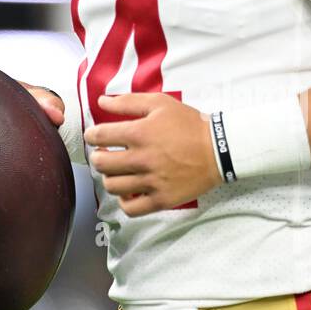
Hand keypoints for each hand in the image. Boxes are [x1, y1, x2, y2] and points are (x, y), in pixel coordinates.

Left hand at [84, 91, 221, 216]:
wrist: (219, 149)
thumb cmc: (190, 124)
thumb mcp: (161, 104)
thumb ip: (128, 101)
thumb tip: (101, 101)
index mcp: (139, 133)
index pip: (99, 136)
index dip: (92, 135)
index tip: (96, 136)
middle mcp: (142, 159)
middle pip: (101, 163)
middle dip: (98, 156)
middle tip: (105, 153)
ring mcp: (151, 182)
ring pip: (112, 186)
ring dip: (109, 177)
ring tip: (117, 171)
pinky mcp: (161, 199)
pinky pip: (131, 208)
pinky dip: (124, 201)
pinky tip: (129, 191)